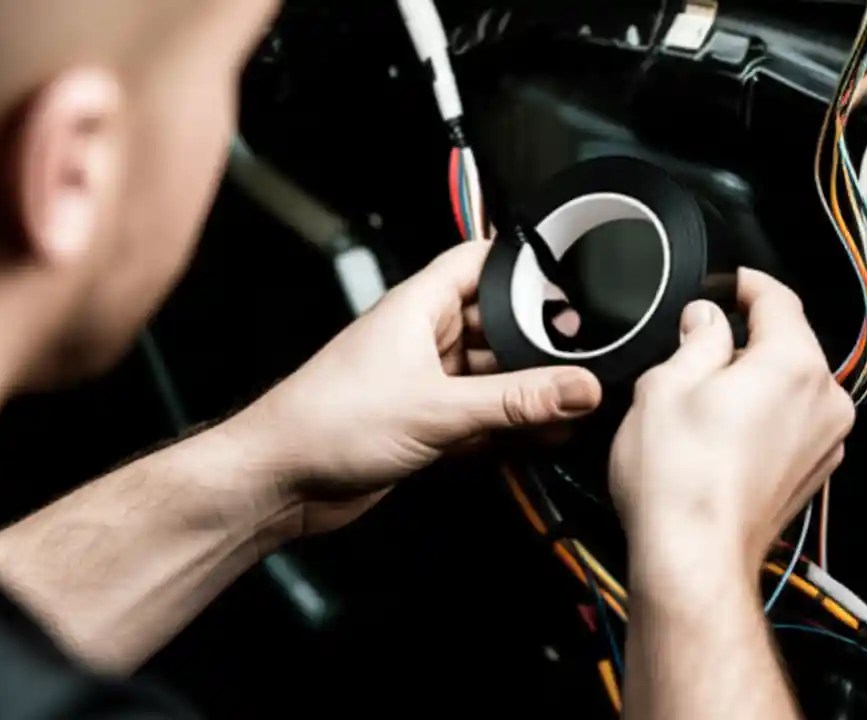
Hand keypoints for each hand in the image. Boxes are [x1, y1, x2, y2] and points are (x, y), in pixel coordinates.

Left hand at [228, 241, 601, 533]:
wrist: (280, 481)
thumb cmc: (328, 422)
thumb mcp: (438, 407)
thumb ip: (515, 400)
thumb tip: (579, 387)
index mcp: (419, 307)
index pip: (479, 262)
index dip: (522, 266)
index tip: (570, 281)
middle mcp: (423, 338)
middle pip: (496, 323)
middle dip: (538, 340)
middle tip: (585, 357)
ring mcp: (424, 381)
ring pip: (492, 374)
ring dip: (528, 391)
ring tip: (577, 404)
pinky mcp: (424, 423)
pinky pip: (480, 416)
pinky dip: (510, 426)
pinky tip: (545, 436)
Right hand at [609, 269, 853, 575]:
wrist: (694, 558)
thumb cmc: (679, 477)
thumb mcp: (666, 384)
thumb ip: (696, 339)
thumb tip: (707, 319)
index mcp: (794, 362)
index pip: (778, 297)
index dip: (745, 283)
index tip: (724, 283)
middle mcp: (824, 398)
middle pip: (788, 343)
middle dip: (744, 338)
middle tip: (692, 349)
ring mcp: (825, 440)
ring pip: (790, 386)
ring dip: (754, 381)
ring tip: (701, 402)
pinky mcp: (813, 473)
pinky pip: (791, 424)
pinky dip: (763, 418)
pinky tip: (720, 437)